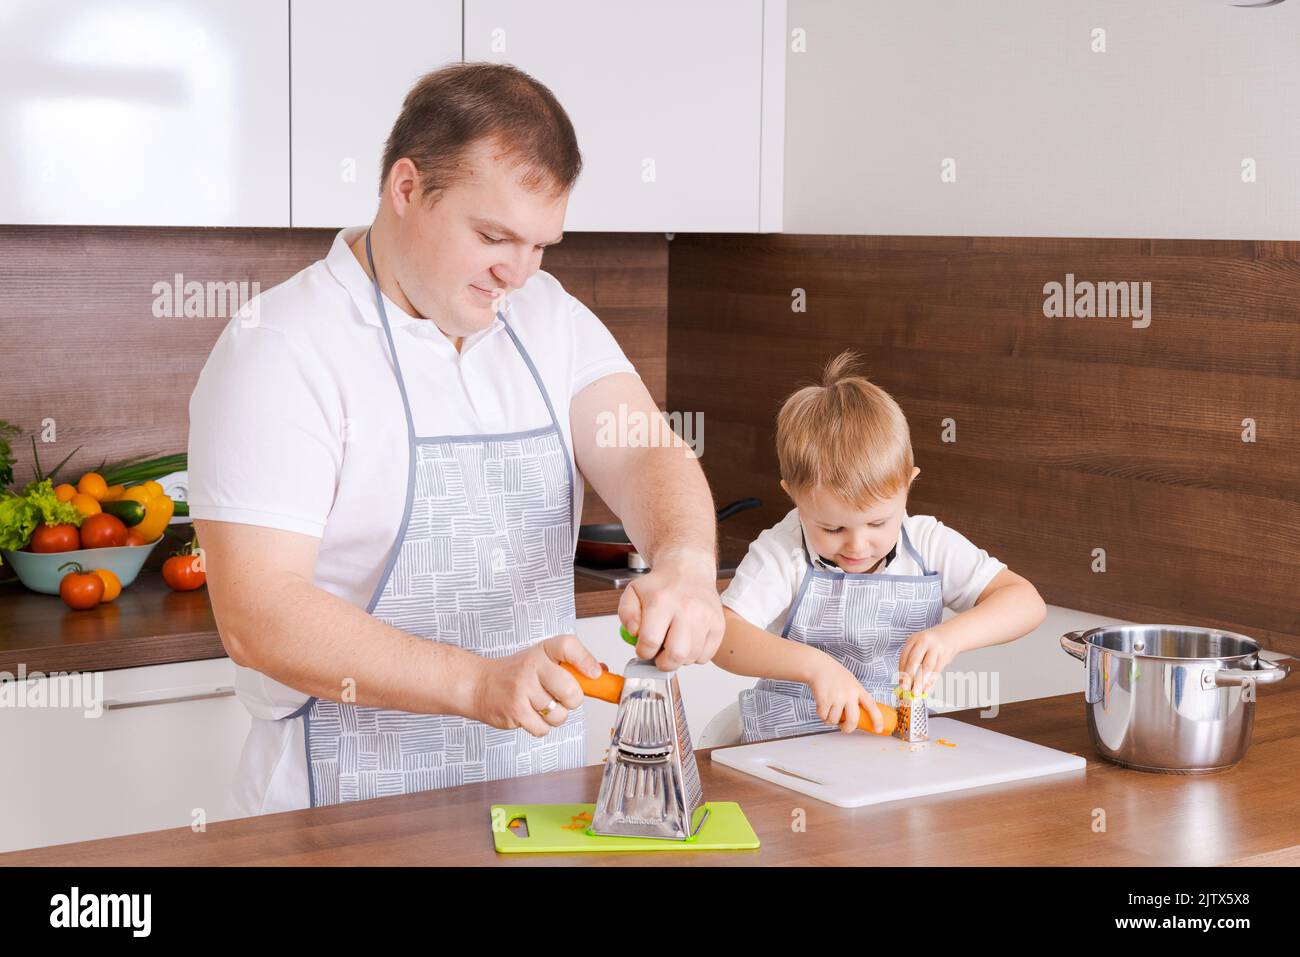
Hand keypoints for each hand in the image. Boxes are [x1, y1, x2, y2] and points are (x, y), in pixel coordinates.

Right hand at [467, 634, 601, 735]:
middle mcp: (532, 666)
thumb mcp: (542, 659)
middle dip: (572, 701)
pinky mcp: (515, 711)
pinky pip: (544, 728)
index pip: (568, 646)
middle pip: (571, 691)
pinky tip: (530, 714)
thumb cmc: (515, 673)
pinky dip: (541, 727)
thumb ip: (571, 664)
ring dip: (555, 716)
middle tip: (562, 697)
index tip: (594, 674)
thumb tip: (600, 672)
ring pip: (559, 714)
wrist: (479, 685)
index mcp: (542, 650)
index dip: (586, 660)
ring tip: (541, 705)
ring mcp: (522, 689)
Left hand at [617, 548, 723, 670]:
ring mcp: (705, 617)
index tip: (643, 650)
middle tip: (659, 656)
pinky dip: (695, 656)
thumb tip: (634, 634)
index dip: (643, 652)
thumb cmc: (661, 585)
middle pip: (676, 655)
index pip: (650, 641)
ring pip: (692, 657)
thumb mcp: (633, 592)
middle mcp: (686, 609)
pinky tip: (687, 641)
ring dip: (679, 659)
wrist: (688, 570)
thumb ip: (627, 614)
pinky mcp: (718, 624)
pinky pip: (706, 656)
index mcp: (661, 601)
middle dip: (663, 663)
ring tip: (673, 645)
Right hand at [807, 654, 883, 733]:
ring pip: (834, 720)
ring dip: (830, 720)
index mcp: (858, 689)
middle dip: (847, 728)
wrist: (818, 666)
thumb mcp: (851, 682)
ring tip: (828, 711)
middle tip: (843, 727)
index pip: (872, 706)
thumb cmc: (835, 674)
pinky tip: (821, 707)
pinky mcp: (825, 701)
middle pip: (853, 720)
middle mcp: (849, 694)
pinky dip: (821, 715)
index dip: (877, 719)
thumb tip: (857, 714)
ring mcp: (837, 698)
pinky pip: (824, 717)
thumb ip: (856, 696)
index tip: (878, 729)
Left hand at [897, 629, 958, 694]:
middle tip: (906, 689)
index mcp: (913, 639)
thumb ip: (911, 661)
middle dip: (909, 677)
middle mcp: (923, 642)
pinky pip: (936, 670)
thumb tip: (904, 681)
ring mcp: (935, 648)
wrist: (950, 635)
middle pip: (914, 661)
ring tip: (916, 692)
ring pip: (926, 667)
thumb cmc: (931, 644)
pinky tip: (926, 688)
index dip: (901, 671)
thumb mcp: (919, 647)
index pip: (904, 656)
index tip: (900, 683)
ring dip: (920, 681)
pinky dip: (931, 681)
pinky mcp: (944, 655)